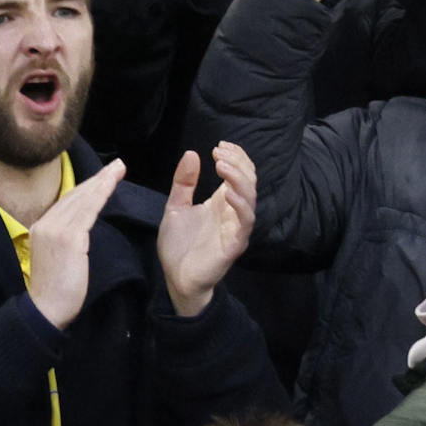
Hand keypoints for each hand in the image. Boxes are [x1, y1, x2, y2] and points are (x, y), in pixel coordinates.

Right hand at [18, 158, 130, 328]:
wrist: (46, 310)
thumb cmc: (57, 289)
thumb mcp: (58, 256)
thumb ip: (68, 237)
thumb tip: (84, 225)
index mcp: (41, 226)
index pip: (67, 200)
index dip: (88, 186)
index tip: (104, 176)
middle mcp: (45, 223)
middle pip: (76, 195)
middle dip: (98, 178)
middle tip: (117, 164)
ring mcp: (55, 230)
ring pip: (83, 199)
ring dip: (103, 182)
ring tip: (119, 169)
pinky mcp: (68, 238)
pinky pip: (88, 211)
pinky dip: (101, 195)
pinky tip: (111, 185)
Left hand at [154, 145, 257, 317]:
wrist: (176, 278)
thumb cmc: (178, 245)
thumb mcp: (175, 207)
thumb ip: (184, 183)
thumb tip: (192, 153)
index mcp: (222, 202)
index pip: (241, 173)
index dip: (236, 157)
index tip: (219, 146)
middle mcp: (233, 212)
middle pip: (248, 180)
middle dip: (237, 163)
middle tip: (219, 153)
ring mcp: (236, 228)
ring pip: (250, 198)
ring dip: (239, 178)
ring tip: (221, 165)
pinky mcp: (234, 244)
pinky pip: (245, 222)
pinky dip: (240, 204)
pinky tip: (227, 192)